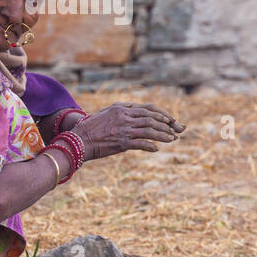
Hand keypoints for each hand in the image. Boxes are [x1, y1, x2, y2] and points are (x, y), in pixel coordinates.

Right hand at [69, 102, 184, 160]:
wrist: (79, 140)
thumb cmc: (91, 128)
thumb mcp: (107, 113)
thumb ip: (123, 112)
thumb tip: (137, 114)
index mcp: (122, 108)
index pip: (148, 109)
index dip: (162, 114)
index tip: (171, 119)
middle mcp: (124, 117)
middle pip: (152, 119)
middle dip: (167, 124)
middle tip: (176, 130)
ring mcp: (124, 129)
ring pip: (150, 130)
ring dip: (163, 135)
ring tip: (172, 139)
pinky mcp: (122, 142)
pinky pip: (142, 144)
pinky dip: (151, 146)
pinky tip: (156, 149)